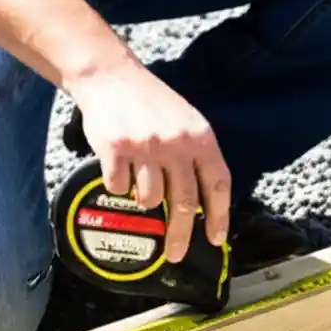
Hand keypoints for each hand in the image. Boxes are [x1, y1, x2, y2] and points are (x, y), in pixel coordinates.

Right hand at [66, 60, 231, 263]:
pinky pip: (119, 186)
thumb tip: (204, 203)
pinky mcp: (116, 150)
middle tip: (175, 254)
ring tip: (139, 179)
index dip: (219, 216)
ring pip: (149, 198)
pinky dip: (118, 183)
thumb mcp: (187, 122)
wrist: (111, 77)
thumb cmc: (151, 102)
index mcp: (201, 137)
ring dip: (144, 198)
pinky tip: (119, 165)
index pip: (217, 185)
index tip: (215, 239)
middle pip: (184, 203)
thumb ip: (197, 157)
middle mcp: (176, 143)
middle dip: (180, 235)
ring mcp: (146, 147)